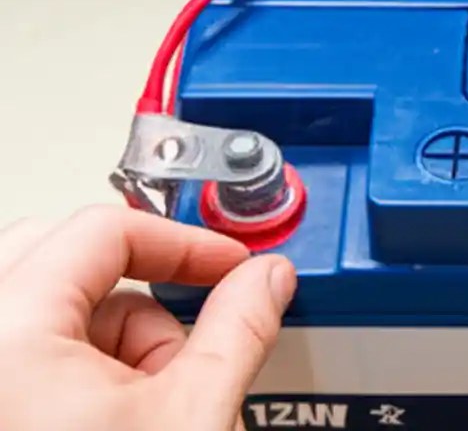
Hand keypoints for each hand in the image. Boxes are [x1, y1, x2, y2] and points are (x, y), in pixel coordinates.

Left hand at [0, 205, 295, 430]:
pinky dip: (81, 370)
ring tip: (152, 403)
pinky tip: (117, 417)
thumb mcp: (191, 414)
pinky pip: (28, 349)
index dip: (186, 243)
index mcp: (9, 330)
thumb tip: (267, 276)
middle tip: (188, 327)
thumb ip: (238, 329)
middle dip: (143, 291)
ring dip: (117, 341)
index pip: (106, 230)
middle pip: (64, 256)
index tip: (230, 264)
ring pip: (49, 306)